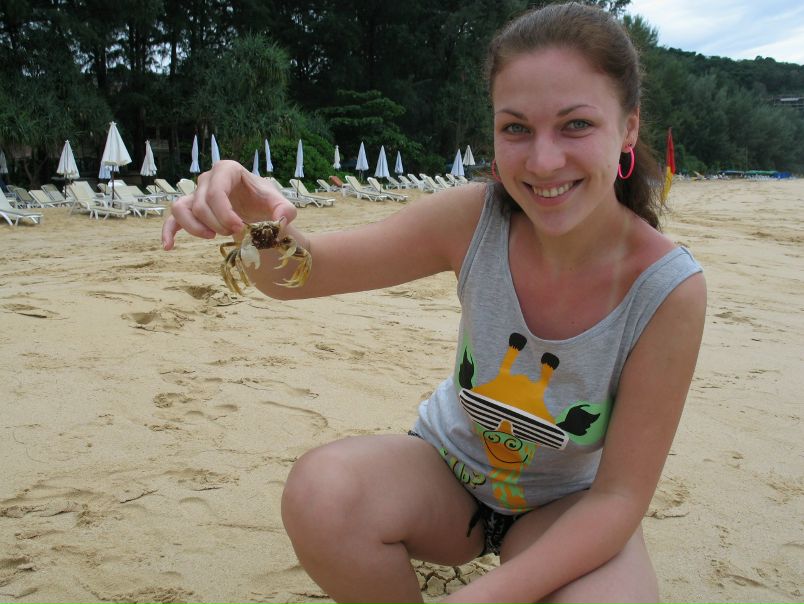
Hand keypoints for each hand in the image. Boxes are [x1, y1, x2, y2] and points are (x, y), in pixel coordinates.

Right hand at [162, 160, 296, 249]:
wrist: (258, 211)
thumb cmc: (266, 203)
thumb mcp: (281, 205)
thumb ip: (286, 211)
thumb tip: (280, 221)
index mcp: (228, 170)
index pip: (217, 190)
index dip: (224, 212)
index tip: (240, 228)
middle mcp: (208, 179)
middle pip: (201, 203)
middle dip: (218, 223)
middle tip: (236, 234)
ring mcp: (196, 194)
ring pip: (181, 208)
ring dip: (196, 227)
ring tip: (213, 236)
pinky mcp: (190, 210)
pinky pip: (172, 218)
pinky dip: (169, 231)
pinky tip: (169, 246)